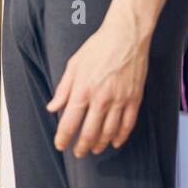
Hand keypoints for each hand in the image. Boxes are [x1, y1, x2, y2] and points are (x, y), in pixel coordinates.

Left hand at [47, 16, 149, 156]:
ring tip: (94, 148)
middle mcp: (101, 98)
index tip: (61, 145)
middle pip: (89, 133)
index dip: (63, 138)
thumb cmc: (98, 47)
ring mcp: (119, 100)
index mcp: (82, 90)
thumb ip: (63, 89)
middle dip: (81, 147)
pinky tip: (116, 142)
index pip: (69, 123)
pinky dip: (121, 137)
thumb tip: (53, 107)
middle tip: (78, 152)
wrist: (126, 35)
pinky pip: (128, 124)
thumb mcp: (74, 65)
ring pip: (109, 132)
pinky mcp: (134, 99)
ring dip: (100, 144)